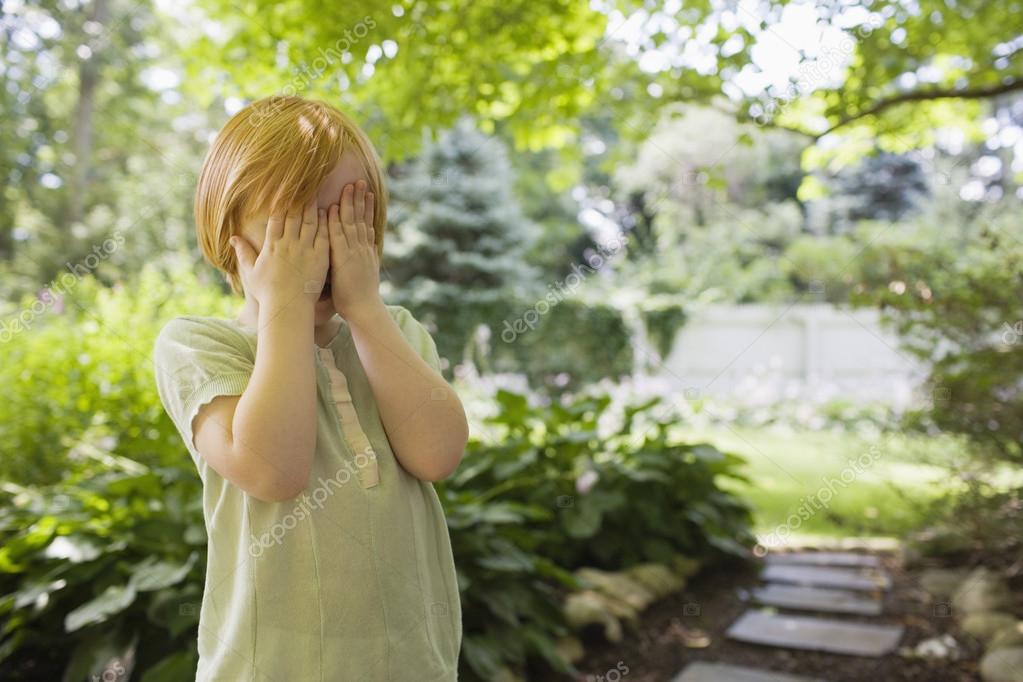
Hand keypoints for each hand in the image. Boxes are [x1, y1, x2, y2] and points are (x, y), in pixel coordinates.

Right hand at [230, 196, 329, 316]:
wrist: (287, 308)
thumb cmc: (268, 293)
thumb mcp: (251, 272)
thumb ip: (243, 253)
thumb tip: (232, 238)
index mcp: (272, 246)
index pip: (277, 217)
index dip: (281, 200)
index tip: (284, 187)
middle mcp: (289, 244)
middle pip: (294, 215)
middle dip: (298, 197)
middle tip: (303, 182)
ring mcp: (305, 250)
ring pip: (310, 222)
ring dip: (312, 206)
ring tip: (316, 192)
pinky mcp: (320, 258)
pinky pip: (323, 236)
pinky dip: (325, 223)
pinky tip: (328, 212)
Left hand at [327, 180, 381, 320]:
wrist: (364, 309)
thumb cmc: (360, 297)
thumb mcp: (365, 274)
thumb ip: (364, 260)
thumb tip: (367, 251)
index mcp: (367, 251)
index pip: (367, 224)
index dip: (367, 208)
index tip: (367, 193)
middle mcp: (362, 248)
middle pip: (361, 218)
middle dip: (360, 199)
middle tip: (360, 181)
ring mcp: (354, 252)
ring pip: (351, 222)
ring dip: (349, 203)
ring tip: (349, 186)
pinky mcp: (343, 259)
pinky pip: (338, 236)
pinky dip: (335, 222)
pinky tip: (332, 208)